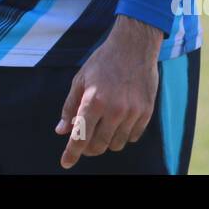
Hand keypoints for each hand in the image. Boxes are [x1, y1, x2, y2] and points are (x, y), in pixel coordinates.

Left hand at [55, 17, 161, 168]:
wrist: (134, 46)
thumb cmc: (103, 61)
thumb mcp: (80, 79)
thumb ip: (70, 106)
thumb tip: (61, 131)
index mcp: (94, 101)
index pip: (80, 137)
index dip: (71, 153)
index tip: (66, 163)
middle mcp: (114, 110)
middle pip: (98, 146)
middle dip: (88, 148)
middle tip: (85, 140)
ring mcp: (132, 112)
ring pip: (116, 144)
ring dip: (106, 141)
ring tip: (103, 125)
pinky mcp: (146, 112)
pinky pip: (132, 137)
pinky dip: (123, 135)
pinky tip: (119, 121)